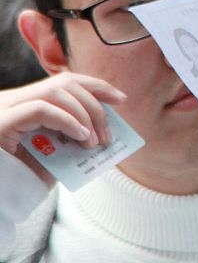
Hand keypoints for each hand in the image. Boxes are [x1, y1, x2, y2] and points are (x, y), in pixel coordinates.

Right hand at [0, 74, 126, 175]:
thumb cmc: (18, 180)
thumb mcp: (49, 156)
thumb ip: (69, 138)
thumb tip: (102, 130)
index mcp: (23, 104)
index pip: (63, 82)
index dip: (95, 86)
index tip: (120, 98)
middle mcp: (11, 101)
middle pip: (64, 84)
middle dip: (95, 105)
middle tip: (109, 134)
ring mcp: (4, 110)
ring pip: (55, 92)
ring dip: (84, 115)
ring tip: (94, 142)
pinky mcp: (1, 124)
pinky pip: (40, 109)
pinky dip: (66, 120)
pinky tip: (80, 135)